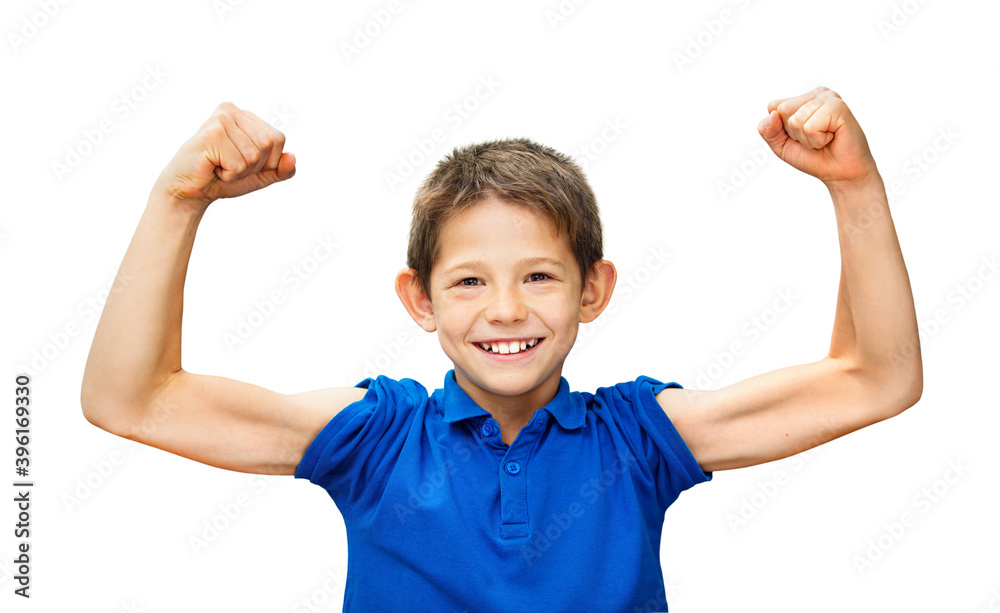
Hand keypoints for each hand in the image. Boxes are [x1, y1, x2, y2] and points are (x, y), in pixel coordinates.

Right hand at [153, 102, 295, 208]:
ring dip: (239, 171)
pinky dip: (229, 175)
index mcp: (245, 116)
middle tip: (229, 165)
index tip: (242, 163)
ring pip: (254, 155)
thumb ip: (281, 169)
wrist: (190, 191)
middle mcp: (232, 111)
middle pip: (268, 144)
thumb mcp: (259, 175)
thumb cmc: (222, 179)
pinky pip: (239, 164)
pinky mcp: (212, 133)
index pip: (278, 139)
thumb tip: (293, 158)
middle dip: (254, 166)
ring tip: (220, 166)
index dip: (267, 161)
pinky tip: (212, 167)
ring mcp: (221, 119)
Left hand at [758, 87, 877, 189]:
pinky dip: (818, 140)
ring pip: (796, 120)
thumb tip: (772, 114)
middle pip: (783, 110)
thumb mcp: (781, 145)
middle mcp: (816, 93)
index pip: (774, 107)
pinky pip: (810, 127)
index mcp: (803, 98)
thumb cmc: (813, 157)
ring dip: (808, 139)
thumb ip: (768, 130)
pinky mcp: (838, 106)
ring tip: (824, 139)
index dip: (782, 129)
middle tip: (815, 138)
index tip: (802, 136)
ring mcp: (828, 97)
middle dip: (795, 133)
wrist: (840, 173)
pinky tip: (832, 137)